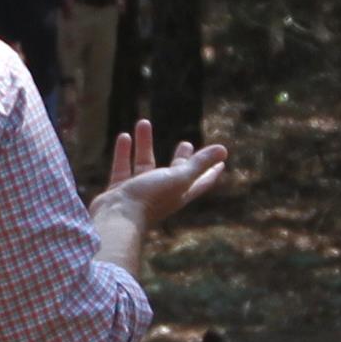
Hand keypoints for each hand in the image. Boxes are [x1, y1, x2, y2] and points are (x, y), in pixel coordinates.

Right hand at [94, 123, 229, 233]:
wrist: (117, 219)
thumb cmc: (150, 199)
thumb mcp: (179, 178)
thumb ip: (199, 164)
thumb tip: (224, 149)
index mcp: (179, 193)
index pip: (201, 180)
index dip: (211, 170)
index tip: (221, 161)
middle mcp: (161, 193)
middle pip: (174, 172)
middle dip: (181, 159)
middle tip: (186, 144)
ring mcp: (139, 193)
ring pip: (144, 164)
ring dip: (144, 144)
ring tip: (143, 122)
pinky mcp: (119, 191)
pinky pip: (122, 167)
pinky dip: (123, 152)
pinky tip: (124, 136)